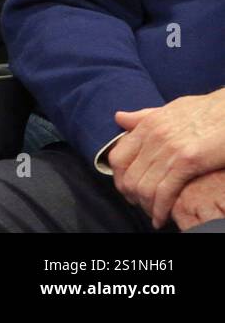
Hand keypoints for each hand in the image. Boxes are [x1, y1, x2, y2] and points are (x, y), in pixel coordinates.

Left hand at [108, 88, 224, 226]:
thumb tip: (119, 118)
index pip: (118, 157)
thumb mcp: (171, 109)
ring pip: (144, 186)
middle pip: (128, 176)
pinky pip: (164, 191)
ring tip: (152, 214)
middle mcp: (153, 136)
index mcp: (148, 124)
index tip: (127, 189)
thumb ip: (144, 117)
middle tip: (140, 205)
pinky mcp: (187, 161)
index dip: (119, 178)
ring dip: (146, 206)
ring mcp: (169, 149)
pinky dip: (160, 209)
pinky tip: (161, 217)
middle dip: (132, 196)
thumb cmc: (209, 111)